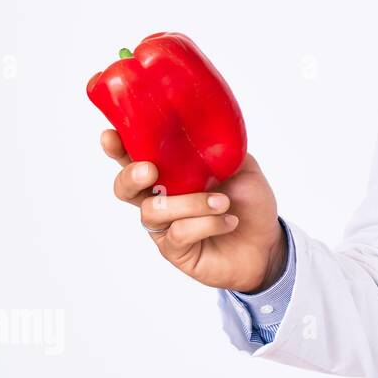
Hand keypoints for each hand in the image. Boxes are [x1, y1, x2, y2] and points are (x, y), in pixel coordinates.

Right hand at [100, 128, 287, 292]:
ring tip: (222, 202)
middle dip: (131, 176)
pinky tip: (229, 221)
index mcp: (171, 172)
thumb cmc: (249, 202)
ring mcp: (165, 226)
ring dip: (191, 202)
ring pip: (153, 210)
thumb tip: (204, 127)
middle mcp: (160, 198)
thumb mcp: (240, 166)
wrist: (267, 242)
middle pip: (124, 187)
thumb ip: (219, 148)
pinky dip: (207, 223)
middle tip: (150, 170)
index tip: (110, 135)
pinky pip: (178, 233)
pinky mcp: (175, 250)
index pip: (135, 157)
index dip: (117, 147)